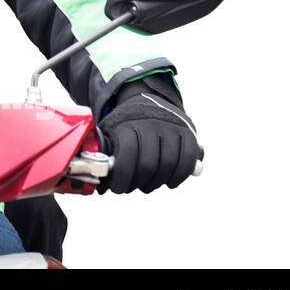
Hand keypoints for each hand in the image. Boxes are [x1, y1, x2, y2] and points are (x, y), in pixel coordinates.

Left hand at [98, 75, 199, 193]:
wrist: (148, 100)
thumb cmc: (125, 124)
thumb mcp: (109, 131)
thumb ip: (105, 154)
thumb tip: (101, 187)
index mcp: (128, 124)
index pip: (127, 153)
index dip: (122, 176)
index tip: (117, 188)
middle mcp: (151, 124)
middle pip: (149, 164)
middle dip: (139, 182)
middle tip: (133, 187)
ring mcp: (171, 127)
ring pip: (170, 164)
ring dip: (158, 182)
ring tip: (148, 185)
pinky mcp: (188, 132)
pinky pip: (188, 159)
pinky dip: (180, 175)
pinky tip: (170, 182)